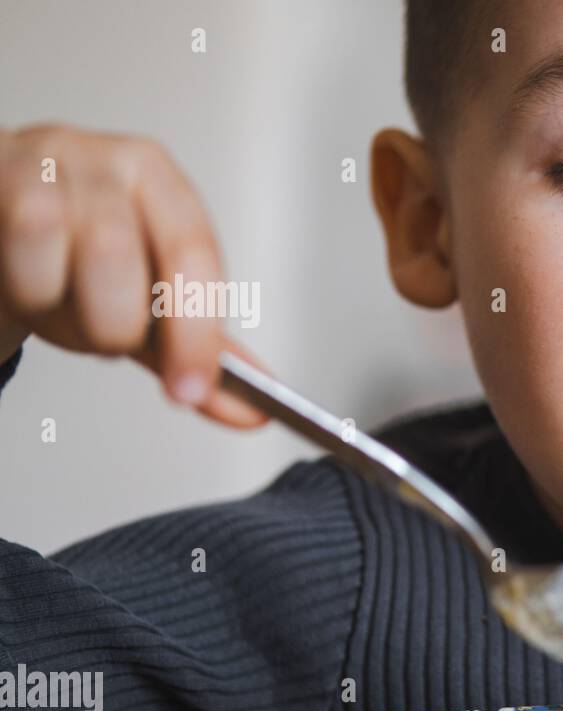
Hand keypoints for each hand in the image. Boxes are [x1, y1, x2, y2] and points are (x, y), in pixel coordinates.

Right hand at [0, 124, 266, 426]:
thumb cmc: (75, 254)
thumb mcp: (142, 298)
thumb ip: (193, 351)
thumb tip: (253, 412)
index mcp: (162, 184)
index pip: (193, 255)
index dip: (194, 332)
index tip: (189, 389)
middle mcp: (109, 162)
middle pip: (117, 258)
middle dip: (111, 327)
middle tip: (105, 338)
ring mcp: (45, 163)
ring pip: (52, 255)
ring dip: (60, 311)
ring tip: (59, 307)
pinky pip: (15, 250)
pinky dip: (24, 289)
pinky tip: (26, 283)